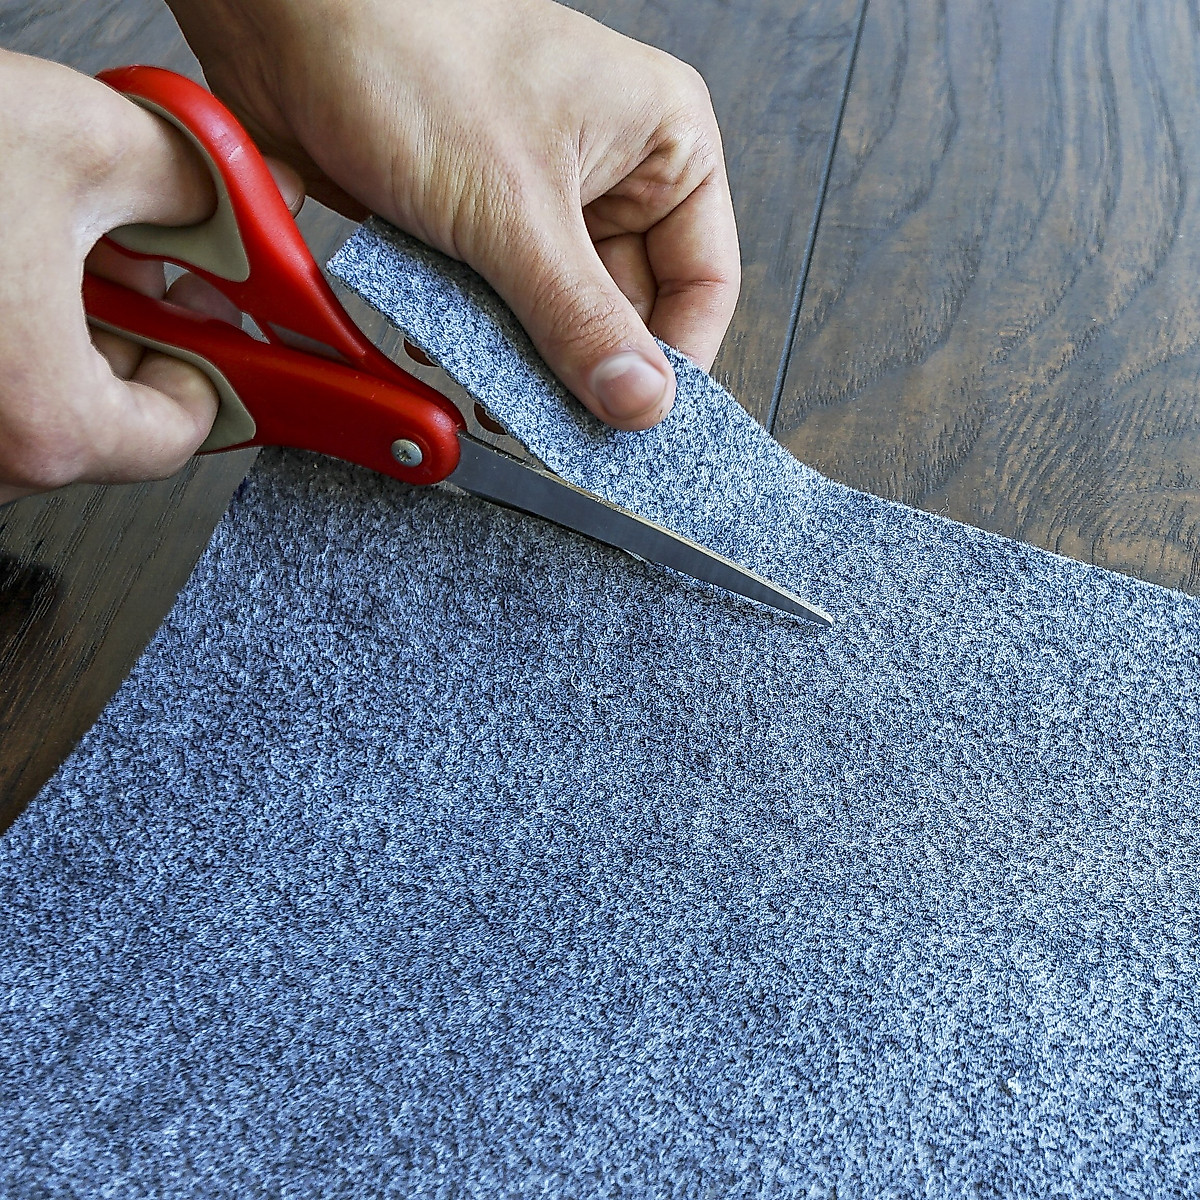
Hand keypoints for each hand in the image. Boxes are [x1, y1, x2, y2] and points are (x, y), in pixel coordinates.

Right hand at [0, 49, 225, 504]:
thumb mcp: (74, 141)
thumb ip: (192, 183)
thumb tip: (244, 201)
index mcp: (47, 421)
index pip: (182, 434)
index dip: (208, 362)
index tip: (204, 321)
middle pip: (106, 421)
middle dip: (132, 336)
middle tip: (126, 264)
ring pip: (35, 405)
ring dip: (61, 335)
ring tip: (41, 248)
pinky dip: (3, 342)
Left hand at [166, 0, 740, 429]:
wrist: (283, 14)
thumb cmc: (406, 47)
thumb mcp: (513, 207)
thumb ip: (579, 316)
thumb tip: (640, 401)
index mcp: (661, 143)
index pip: (704, 283)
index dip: (675, 361)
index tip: (638, 424)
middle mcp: (610, 173)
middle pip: (627, 311)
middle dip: (583, 368)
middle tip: (555, 422)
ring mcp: (541, 200)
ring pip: (558, 317)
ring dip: (521, 358)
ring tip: (487, 378)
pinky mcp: (478, 221)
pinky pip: (497, 305)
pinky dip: (472, 333)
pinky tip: (439, 335)